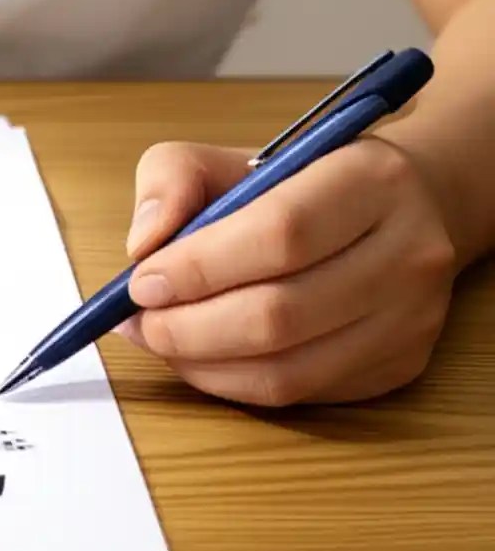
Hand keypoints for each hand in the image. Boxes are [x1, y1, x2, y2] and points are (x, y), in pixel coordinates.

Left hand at [116, 138, 459, 406]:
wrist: (396, 209)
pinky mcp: (400, 365)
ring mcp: (411, 317)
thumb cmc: (295, 184)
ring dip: (201, 363)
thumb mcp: (225, 156)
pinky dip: (232, 382)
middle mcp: (409, 250)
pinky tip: (200, 357)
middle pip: (280, 314)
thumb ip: (171, 180)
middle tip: (139, 321)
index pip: (281, 233)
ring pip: (287, 369)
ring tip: (159, 339)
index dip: (199, 267)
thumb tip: (143, 245)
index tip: (142, 281)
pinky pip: (299, 393)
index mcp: (371, 178)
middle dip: (188, 327)